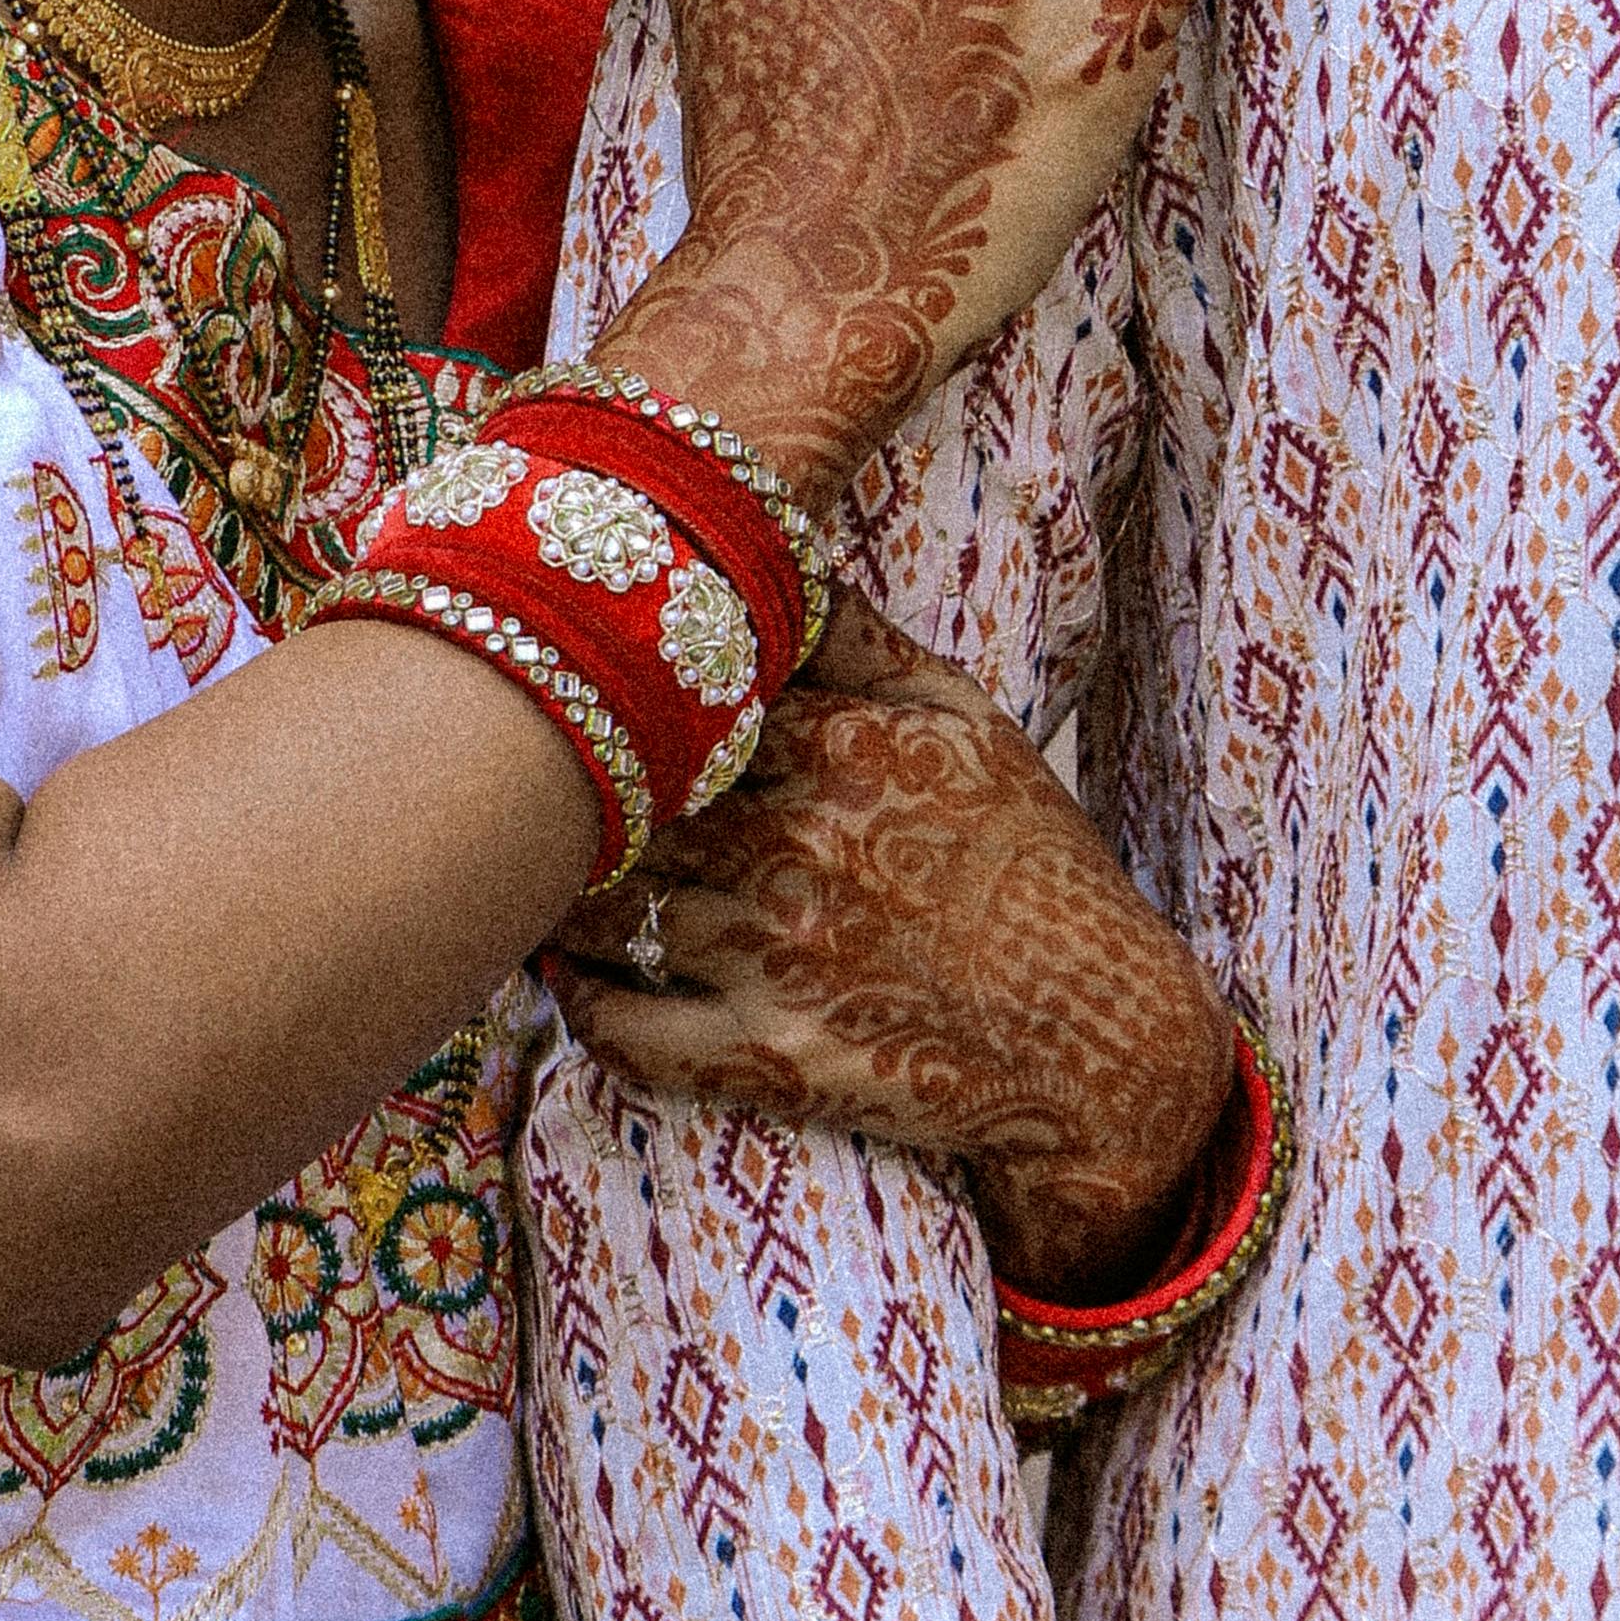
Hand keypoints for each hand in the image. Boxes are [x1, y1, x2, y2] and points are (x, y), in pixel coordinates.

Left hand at [550, 601, 1232, 1297]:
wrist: (1099, 1035)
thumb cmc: (1035, 864)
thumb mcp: (971, 722)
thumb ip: (864, 641)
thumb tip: (774, 562)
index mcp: (846, 749)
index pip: (682, 696)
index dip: (621, 694)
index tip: (579, 692)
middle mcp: (802, 843)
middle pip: (629, 796)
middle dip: (569, 790)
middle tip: (519, 781)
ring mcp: (780, 956)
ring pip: (608, 909)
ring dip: (561, 895)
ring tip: (532, 875)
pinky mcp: (772, 1058)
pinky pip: (630, 1032)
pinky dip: (581, 1005)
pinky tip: (570, 978)